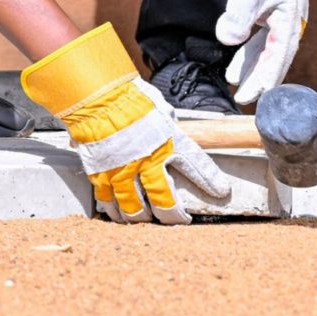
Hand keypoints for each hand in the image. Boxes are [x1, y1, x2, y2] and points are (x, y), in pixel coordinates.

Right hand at [21, 24, 231, 223]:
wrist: (96, 95)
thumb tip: (169, 122)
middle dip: (173, 216)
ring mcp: (124, 172)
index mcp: (169, 142)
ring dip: (143, 217)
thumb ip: (166, 121)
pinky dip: (114, 211)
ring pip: (136, 209)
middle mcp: (150, 162)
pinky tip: (118, 215)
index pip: (198, 167)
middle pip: (166, 203)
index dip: (211, 182)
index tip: (221, 192)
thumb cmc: (127, 96)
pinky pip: (109, 202)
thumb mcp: (157, 105)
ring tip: (146, 219)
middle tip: (177, 220)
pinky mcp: (102, 174)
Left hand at [215, 0, 308, 104]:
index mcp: (290, 20)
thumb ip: (238, 15)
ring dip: (252, 69)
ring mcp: (280, 22)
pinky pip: (261, 43)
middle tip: (244, 99)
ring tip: (236, 84)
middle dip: (259, 80)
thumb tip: (229, 40)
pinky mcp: (270, 18)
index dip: (265, 78)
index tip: (252, 96)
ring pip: (267, 53)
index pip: (278, 57)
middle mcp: (289, 24)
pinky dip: (249, 55)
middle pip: (274, 59)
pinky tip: (235, 66)